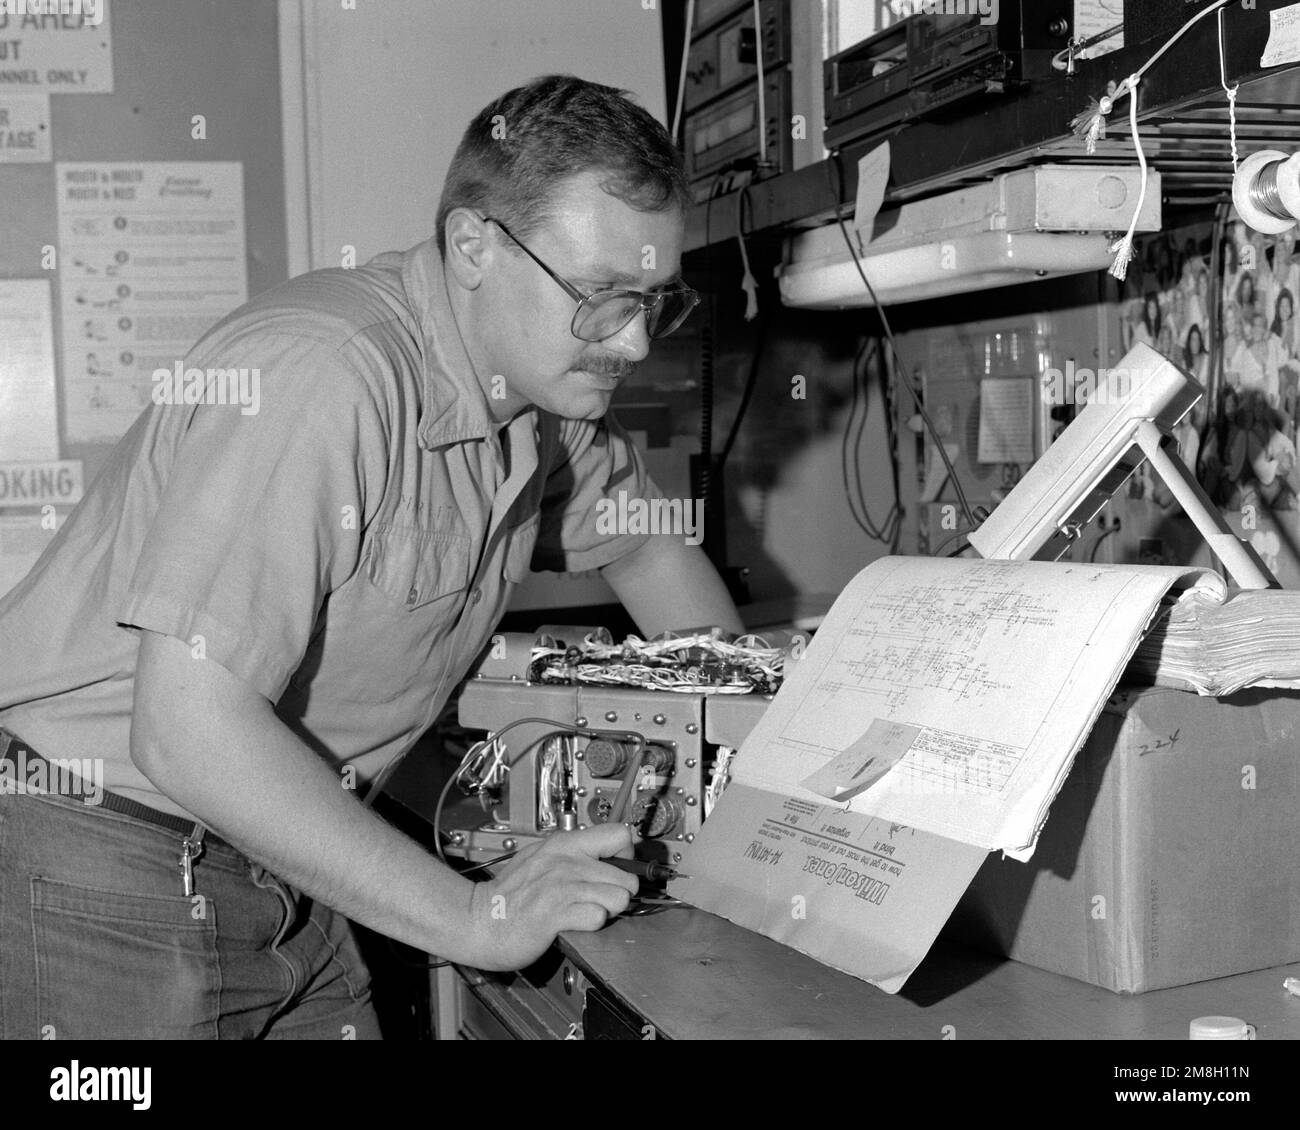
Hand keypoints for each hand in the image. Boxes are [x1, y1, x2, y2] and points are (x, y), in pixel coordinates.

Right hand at [466, 824, 638, 970]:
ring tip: (586, 910)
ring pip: (619, 897)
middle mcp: (566, 860)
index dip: (628, 856)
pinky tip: (574, 922)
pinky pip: (598, 917)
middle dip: (620, 892)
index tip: (619, 868)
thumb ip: (575, 854)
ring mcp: (561, 886)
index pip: (620, 834)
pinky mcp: (555, 913)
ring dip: (608, 910)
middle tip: (600, 899)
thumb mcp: (542, 858)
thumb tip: (611, 855)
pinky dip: (591, 924)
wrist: (479, 920)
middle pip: (627, 875)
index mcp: (564, 843)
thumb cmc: (510, 894)